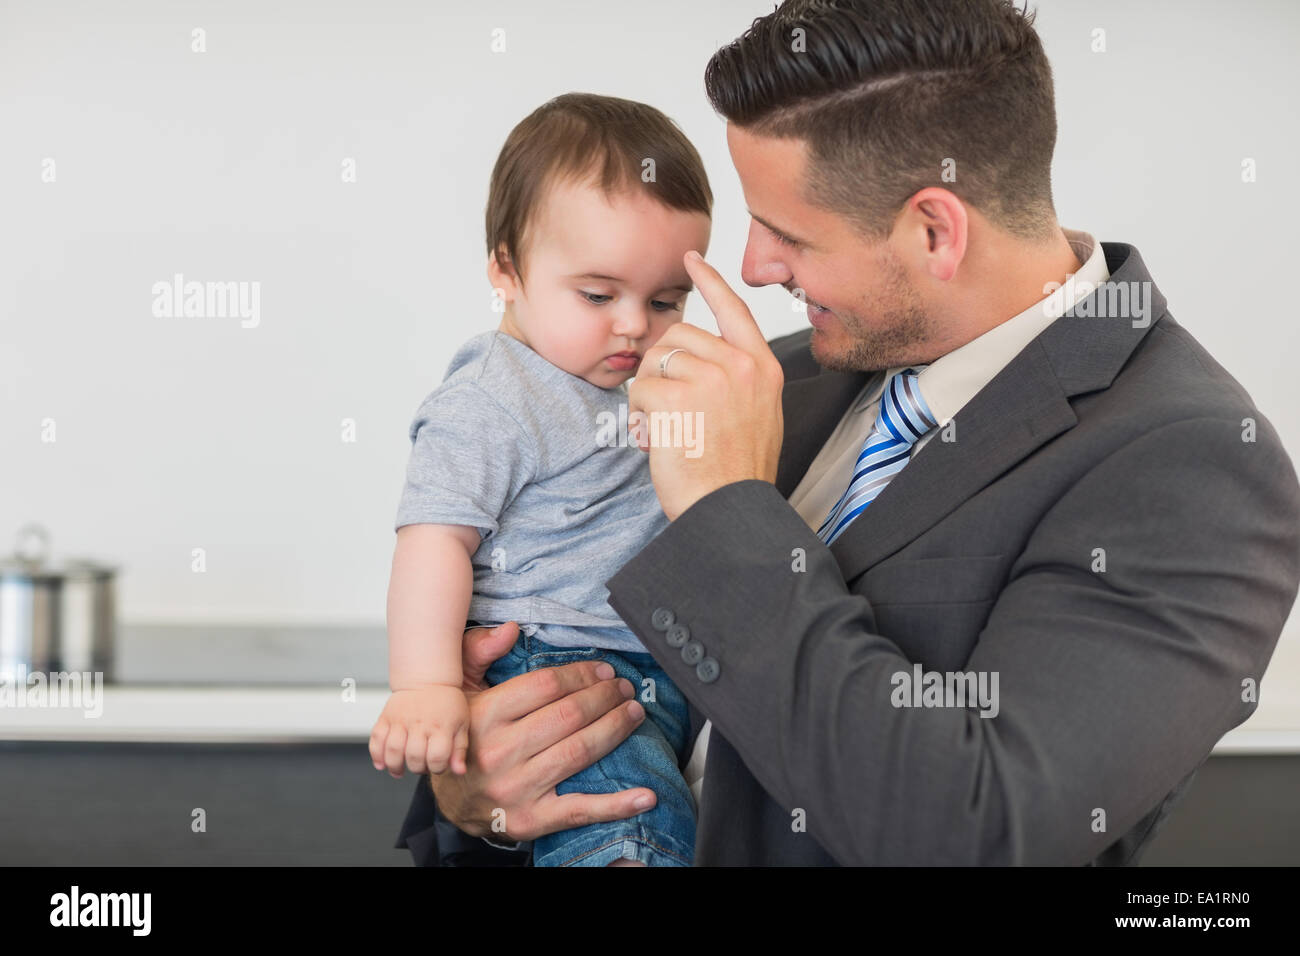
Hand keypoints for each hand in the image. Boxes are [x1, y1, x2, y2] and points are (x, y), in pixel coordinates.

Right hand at [369, 685, 469, 775]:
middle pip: (414, 756)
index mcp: (442, 725)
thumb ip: (460, 749)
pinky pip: (376, 738)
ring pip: (393, 750)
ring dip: (394, 766)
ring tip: (399, 771)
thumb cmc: (448, 704)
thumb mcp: (461, 724)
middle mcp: (420, 722)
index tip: (437, 766)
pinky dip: (376, 754)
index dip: (437, 768)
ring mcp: (401, 719)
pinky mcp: (387, 716)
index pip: (437, 757)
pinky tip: (382, 763)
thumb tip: (459, 772)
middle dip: (417, 768)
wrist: (428, 679)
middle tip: (420, 766)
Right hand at [427, 621, 656, 841]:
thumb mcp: (459, 689)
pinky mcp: (531, 819)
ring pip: (579, 752)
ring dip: (615, 729)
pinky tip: (646, 796)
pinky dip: (617, 804)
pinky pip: (580, 810)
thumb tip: (512, 629)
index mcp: (485, 715)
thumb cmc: (463, 737)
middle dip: (605, 698)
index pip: (545, 686)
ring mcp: (517, 788)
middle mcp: (500, 752)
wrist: (450, 799)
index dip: (581, 674)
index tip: (603, 670)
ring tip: (634, 714)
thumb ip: (479, 652)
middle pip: (568, 716)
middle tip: (624, 689)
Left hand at [629, 250, 784, 520]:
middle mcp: (740, 366)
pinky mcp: (677, 397)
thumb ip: (736, 380)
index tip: (691, 259)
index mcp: (762, 369)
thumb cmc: (737, 475)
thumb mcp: (757, 416)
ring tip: (669, 432)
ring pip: (655, 362)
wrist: (729, 512)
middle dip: (663, 368)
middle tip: (671, 413)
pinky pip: (640, 390)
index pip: (734, 310)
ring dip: (650, 397)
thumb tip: (698, 358)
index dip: (710, 282)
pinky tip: (658, 443)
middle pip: (679, 335)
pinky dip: (640, 418)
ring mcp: (710, 379)